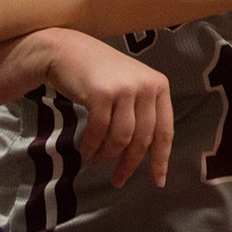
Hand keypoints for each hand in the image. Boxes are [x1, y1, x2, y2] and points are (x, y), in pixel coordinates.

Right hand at [40, 30, 174, 186]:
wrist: (66, 50)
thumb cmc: (98, 74)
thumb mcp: (129, 88)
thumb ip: (142, 114)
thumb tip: (148, 155)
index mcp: (159, 86)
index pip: (165, 131)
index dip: (161, 160)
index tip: (157, 181)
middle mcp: (146, 86)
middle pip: (143, 139)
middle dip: (129, 164)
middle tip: (118, 180)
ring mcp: (124, 88)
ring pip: (121, 138)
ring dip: (107, 155)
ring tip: (96, 160)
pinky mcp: (102, 93)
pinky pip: (99, 131)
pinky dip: (92, 146)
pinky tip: (86, 151)